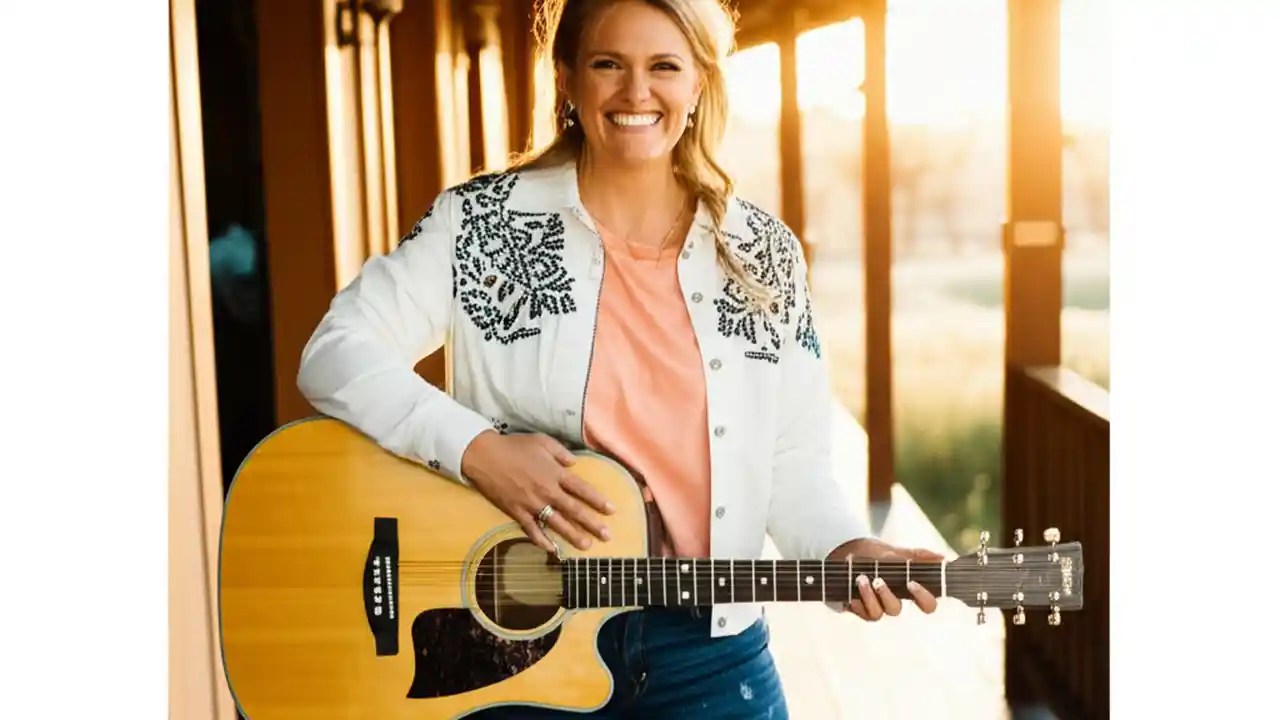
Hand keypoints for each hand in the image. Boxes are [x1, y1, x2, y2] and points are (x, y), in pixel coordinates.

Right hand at [460, 431, 614, 553]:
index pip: (582, 490)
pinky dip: (542, 541)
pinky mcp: (517, 512)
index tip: (611, 511)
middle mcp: (547, 491)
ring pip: (556, 523)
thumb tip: (574, 464)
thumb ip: (561, 453)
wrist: (485, 456)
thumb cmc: (514, 446)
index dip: (598, 501)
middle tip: (607, 536)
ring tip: (587, 546)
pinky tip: (553, 550)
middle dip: (592, 523)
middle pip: (574, 510)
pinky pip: (532, 530)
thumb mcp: (542, 441)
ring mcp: (532, 504)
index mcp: (555, 473)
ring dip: (573, 536)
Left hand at [827, 538, 944, 620]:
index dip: (924, 599)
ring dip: (868, 596)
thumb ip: (919, 556)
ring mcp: (876, 607)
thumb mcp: (899, 552)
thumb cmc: (880, 555)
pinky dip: (857, 600)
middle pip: (897, 610)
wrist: (851, 552)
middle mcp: (894, 601)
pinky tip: (853, 588)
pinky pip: (860, 612)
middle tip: (878, 580)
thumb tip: (944, 558)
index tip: (912, 583)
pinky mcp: (860, 609)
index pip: (927, 604)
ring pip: (877, 613)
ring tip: (861, 578)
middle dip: (886, 596)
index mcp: (908, 590)